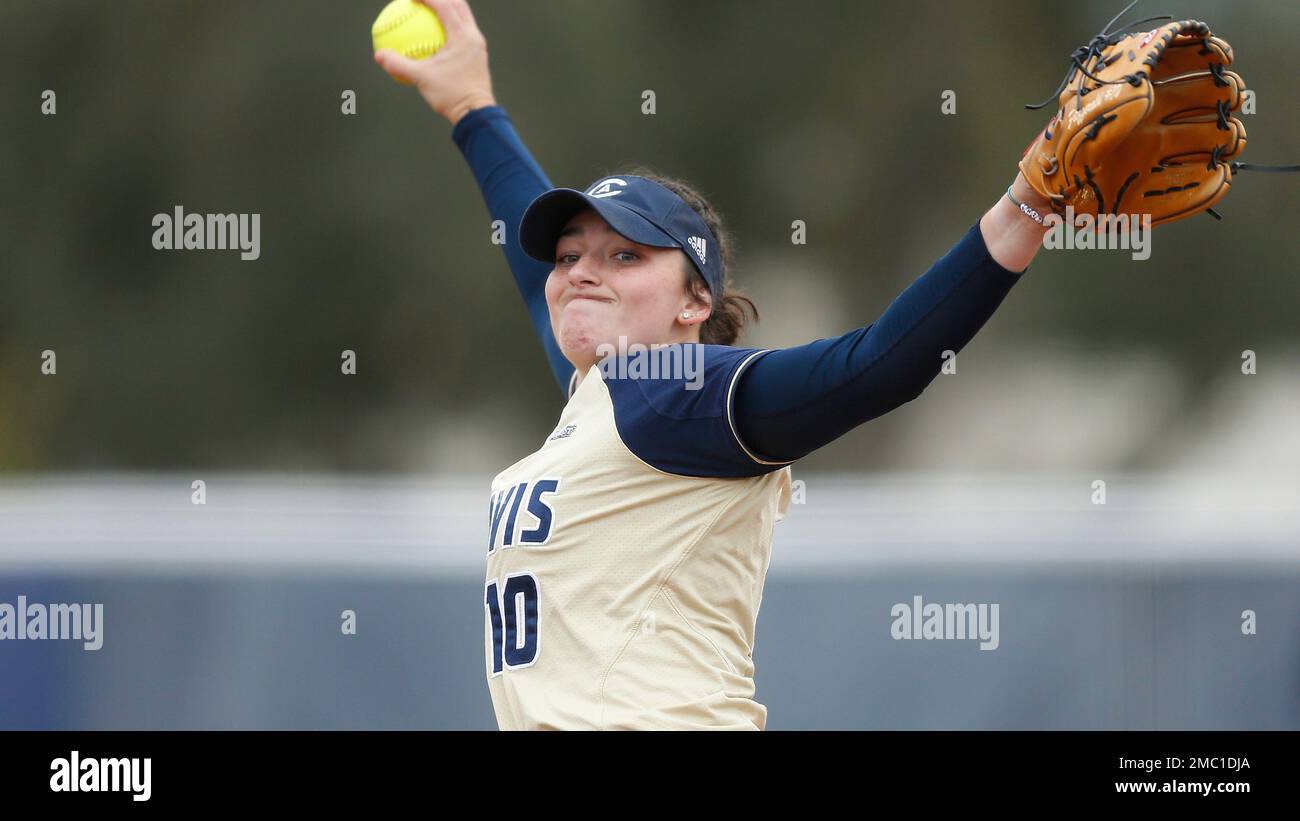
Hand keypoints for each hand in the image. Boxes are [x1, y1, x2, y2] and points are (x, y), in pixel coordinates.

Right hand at [373, 0, 497, 125]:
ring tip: (430, 9)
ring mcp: (478, 45)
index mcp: (462, 35)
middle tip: (422, 0)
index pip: (444, 5)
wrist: (476, 114)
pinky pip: (463, 32)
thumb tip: (379, 55)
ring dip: (448, 9)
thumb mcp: (422, 79)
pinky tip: (436, 34)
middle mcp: (473, 36)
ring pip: (463, 17)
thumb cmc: (451, 96)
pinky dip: (450, 26)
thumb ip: (399, 65)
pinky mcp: (478, 55)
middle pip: (458, 4)